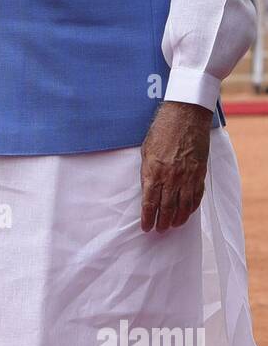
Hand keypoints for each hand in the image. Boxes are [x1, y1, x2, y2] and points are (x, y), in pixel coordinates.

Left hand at [140, 101, 212, 231]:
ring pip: (183, 205)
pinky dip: (192, 207)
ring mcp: (187, 176)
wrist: (185, 116)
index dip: (147, 218)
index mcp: (153, 172)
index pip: (150, 203)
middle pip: (166, 208)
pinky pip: (196, 195)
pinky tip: (187, 212)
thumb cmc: (162, 130)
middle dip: (162, 222)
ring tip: (173, 225)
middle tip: (160, 230)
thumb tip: (147, 189)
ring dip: (177, 218)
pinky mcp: (199, 172)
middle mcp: (170, 177)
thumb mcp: (146, 151)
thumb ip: (147, 171)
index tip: (146, 227)